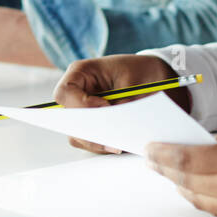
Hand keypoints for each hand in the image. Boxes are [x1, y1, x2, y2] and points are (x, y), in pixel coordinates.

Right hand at [53, 54, 186, 154]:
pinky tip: (122, 145)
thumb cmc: (139, 70)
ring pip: (79, 136)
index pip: (65, 92)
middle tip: (112, 140)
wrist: (152, 76)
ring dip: (98, 142)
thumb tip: (118, 124)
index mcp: (80, 73)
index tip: (104, 107)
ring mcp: (83, 111)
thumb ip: (123, 102)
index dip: (80, 104)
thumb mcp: (132, 82)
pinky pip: (92, 142)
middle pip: (68, 120)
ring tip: (120, 145)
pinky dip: (105, 145)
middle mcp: (77, 94)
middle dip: (89, 131)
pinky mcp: (93, 125)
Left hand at [145, 121, 216, 216]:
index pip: (187, 160)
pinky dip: (201, 196)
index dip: (163, 154)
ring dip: (180, 185)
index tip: (150, 148)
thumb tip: (200, 144)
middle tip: (153, 159)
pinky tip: (194, 186)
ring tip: (168, 172)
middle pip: (188, 182)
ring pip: (199, 199)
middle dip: (166, 170)